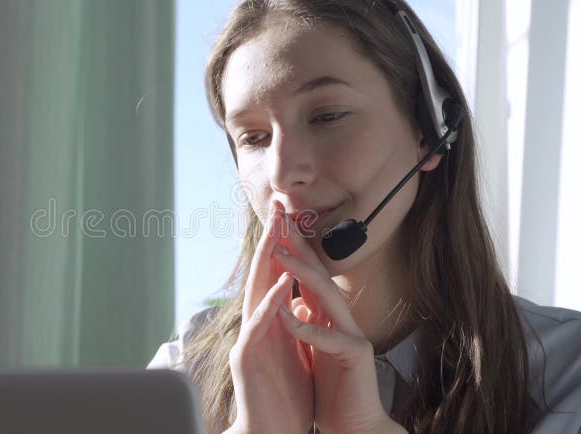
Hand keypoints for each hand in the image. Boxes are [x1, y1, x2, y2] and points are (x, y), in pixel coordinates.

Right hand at [226, 200, 314, 433]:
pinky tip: (284, 281)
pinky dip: (273, 301)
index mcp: (269, 324)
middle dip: (271, 239)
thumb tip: (299, 302)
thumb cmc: (283, 399)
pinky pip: (261, 324)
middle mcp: (255, 326)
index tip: (291, 216)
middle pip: (263, 275)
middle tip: (277, 205)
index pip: (275, 277)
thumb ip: (292, 325)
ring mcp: (248, 340)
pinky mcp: (247, 358)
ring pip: (257, 292)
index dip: (282, 247)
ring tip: (277, 229)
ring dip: (268, 260)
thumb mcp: (293, 353)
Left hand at [272, 209, 404, 433]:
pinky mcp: (356, 357)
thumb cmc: (334, 389)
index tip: (277, 225)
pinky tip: (287, 314)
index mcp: (329, 318)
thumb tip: (295, 303)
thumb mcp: (315, 351)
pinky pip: (328, 339)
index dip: (293, 251)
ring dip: (302, 275)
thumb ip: (308, 325)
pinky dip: (306, 327)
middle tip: (282, 220)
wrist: (354, 426)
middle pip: (320, 275)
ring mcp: (352, 335)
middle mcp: (342, 320)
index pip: (309, 278)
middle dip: (300, 247)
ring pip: (327, 297)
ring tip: (281, 254)